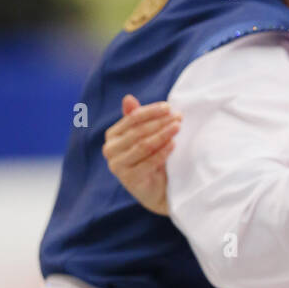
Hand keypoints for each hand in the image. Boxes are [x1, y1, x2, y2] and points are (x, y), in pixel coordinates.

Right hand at [102, 95, 182, 215]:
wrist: (156, 189)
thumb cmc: (151, 158)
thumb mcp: (145, 136)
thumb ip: (137, 118)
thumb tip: (128, 97)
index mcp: (112, 135)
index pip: (132, 118)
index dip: (151, 111)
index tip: (169, 107)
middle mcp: (110, 150)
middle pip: (138, 131)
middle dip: (160, 122)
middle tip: (178, 117)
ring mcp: (117, 166)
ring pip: (143, 145)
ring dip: (163, 134)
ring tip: (178, 127)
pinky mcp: (129, 179)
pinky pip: (148, 162)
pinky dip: (162, 152)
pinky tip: (174, 144)